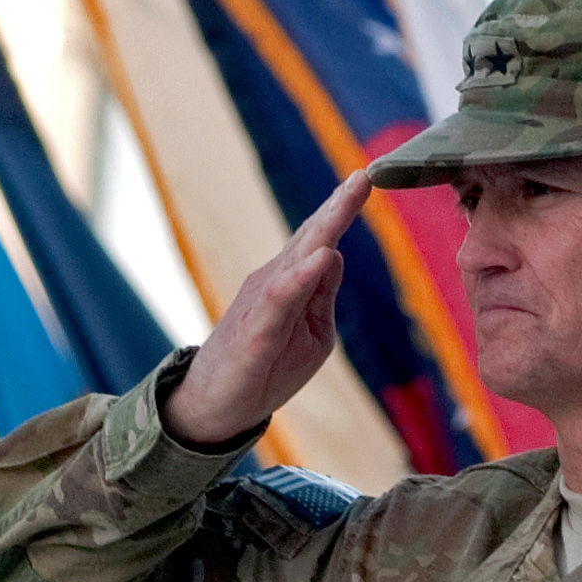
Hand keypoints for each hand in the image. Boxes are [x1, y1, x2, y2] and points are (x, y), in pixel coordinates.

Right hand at [160, 170, 371, 448]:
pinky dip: (301, 277)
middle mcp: (273, 282)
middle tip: (364, 175)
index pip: (319, 240)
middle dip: (337, 206)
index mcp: (290, 282)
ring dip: (324, 228)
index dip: (341, 209)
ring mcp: (261, 305)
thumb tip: (334, 254)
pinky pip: (280, 300)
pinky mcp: (255, 333)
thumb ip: (321, 295)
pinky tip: (322, 256)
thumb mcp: (309, 332)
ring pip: (296, 260)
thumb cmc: (264, 370)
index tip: (367, 177)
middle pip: (310, 239)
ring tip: (348, 198)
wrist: (215, 407)